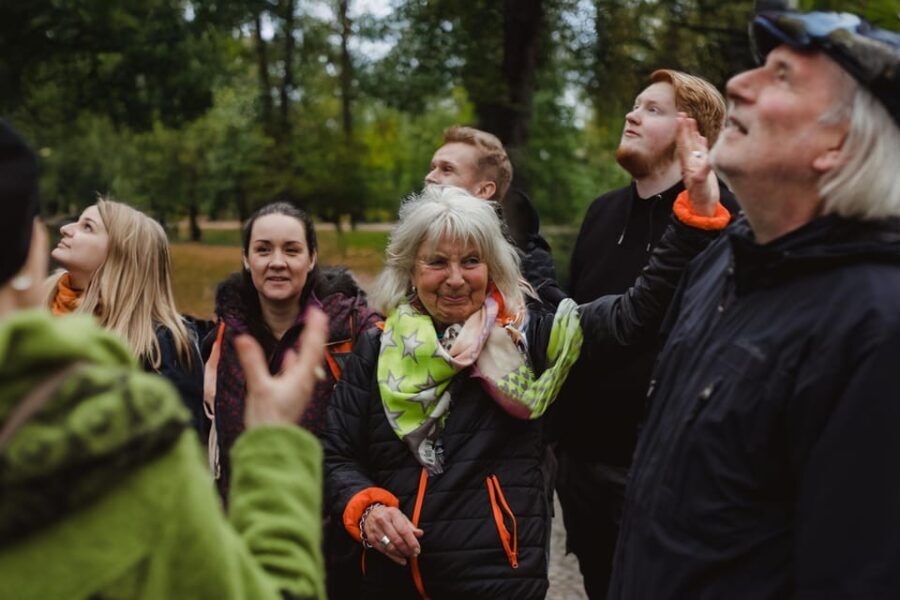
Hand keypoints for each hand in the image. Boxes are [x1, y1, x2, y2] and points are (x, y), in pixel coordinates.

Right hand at [235, 308, 328, 427]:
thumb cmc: (268, 420)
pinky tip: (289, 357)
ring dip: (306, 345)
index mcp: (300, 377)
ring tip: (307, 331)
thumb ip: (252, 362)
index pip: (311, 346)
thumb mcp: (259, 388)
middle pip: (312, 352)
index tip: (317, 310)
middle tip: (317, 315)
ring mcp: (298, 390)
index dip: (315, 328)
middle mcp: (303, 382)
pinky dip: (294, 361)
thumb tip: (243, 338)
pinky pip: (296, 373)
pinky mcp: (291, 397)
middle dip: (314, 333)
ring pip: (305, 362)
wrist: (271, 447)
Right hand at [364, 505, 423, 565]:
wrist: (371, 514)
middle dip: (407, 549)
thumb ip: (410, 526)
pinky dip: (394, 557)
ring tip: (408, 556)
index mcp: (392, 514)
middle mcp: (382, 521)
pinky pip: (384, 551)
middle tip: (414, 554)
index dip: (411, 541)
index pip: (403, 530)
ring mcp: (375, 530)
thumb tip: (420, 534)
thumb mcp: (401, 517)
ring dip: (401, 554)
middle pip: (396, 540)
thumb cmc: (390, 516)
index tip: (417, 549)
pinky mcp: (371, 539)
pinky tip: (401, 560)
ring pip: (390, 547)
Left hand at [676, 113, 718, 216]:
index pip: (684, 145)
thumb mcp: (701, 188)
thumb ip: (702, 177)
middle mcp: (691, 163)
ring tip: (691, 120)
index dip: (682, 132)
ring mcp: (697, 165)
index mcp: (688, 165)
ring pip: (694, 145)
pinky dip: (701, 143)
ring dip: (692, 133)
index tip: (680, 119)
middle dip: (685, 128)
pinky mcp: (703, 168)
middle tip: (682, 114)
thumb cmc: (701, 199)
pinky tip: (702, 136)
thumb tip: (703, 167)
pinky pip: (702, 152)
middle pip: (687, 142)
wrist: (703, 208)